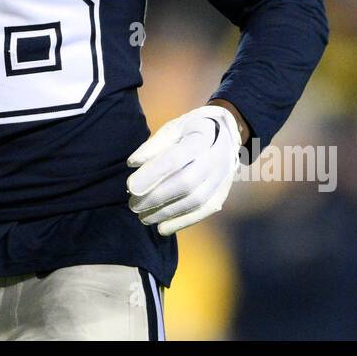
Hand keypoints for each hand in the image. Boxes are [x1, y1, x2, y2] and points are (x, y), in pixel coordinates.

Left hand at [127, 105, 242, 235]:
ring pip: (196, 201)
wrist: (225, 133)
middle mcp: (217, 158)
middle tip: (133, 205)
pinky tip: (162, 228)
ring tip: (143, 217)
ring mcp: (223, 177)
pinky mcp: (223, 192)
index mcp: (202, 136)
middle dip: (156, 197)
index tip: (131, 186)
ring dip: (167, 213)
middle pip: (186, 183)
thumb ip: (153, 145)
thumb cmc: (191, 130)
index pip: (175, 159)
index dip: (152, 175)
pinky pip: (204, 211)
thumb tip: (132, 164)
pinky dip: (182, 222)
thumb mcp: (173, 127)